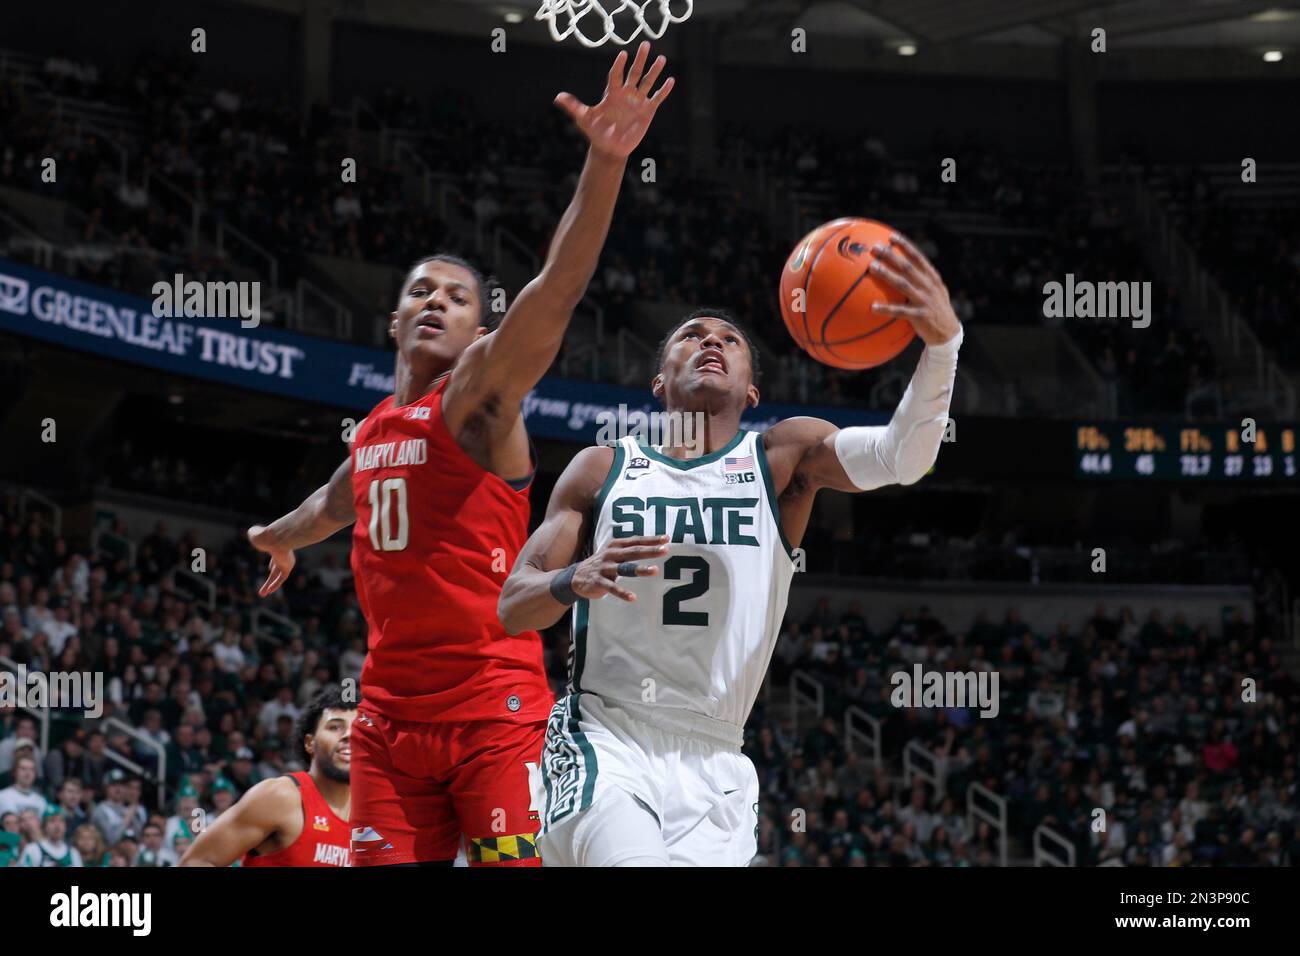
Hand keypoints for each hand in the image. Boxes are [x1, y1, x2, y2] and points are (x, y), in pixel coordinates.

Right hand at [248, 525, 294, 596]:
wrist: (275, 537)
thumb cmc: (265, 535)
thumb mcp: (256, 533)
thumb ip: (254, 532)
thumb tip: (253, 532)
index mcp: (276, 548)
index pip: (275, 557)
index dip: (273, 563)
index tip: (270, 568)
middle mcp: (282, 556)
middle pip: (276, 569)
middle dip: (271, 578)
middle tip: (267, 586)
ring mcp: (286, 562)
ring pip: (278, 576)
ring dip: (270, 585)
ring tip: (262, 594)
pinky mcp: (287, 566)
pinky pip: (281, 578)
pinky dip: (275, 584)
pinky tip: (269, 590)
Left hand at [554, 41, 674, 159]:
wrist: (610, 147)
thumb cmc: (596, 132)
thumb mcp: (584, 118)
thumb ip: (574, 106)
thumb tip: (558, 97)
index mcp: (612, 93)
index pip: (616, 75)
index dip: (619, 65)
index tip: (623, 54)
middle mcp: (626, 93)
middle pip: (634, 72)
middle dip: (640, 59)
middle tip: (645, 45)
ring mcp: (637, 101)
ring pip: (647, 82)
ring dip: (654, 70)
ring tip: (661, 58)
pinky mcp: (647, 110)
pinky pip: (657, 98)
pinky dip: (664, 90)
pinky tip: (670, 80)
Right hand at [571, 534, 667, 601]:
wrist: (575, 577)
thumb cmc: (601, 564)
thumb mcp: (614, 553)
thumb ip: (630, 549)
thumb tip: (654, 545)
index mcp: (616, 546)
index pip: (636, 541)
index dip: (651, 539)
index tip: (667, 538)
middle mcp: (611, 554)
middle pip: (633, 552)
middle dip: (650, 550)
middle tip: (665, 550)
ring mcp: (604, 568)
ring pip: (624, 568)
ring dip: (640, 569)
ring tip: (655, 570)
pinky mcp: (598, 582)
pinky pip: (612, 588)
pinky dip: (622, 592)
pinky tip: (633, 598)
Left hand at [868, 233, 961, 346]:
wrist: (948, 334)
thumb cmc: (935, 311)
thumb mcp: (934, 291)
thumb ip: (921, 280)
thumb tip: (901, 270)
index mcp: (932, 278)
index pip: (918, 257)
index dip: (905, 246)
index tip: (891, 237)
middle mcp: (929, 286)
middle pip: (907, 266)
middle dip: (891, 255)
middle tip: (875, 248)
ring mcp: (925, 300)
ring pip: (903, 284)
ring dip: (886, 274)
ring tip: (872, 268)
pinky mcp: (920, 316)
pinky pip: (900, 311)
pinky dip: (886, 309)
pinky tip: (872, 307)